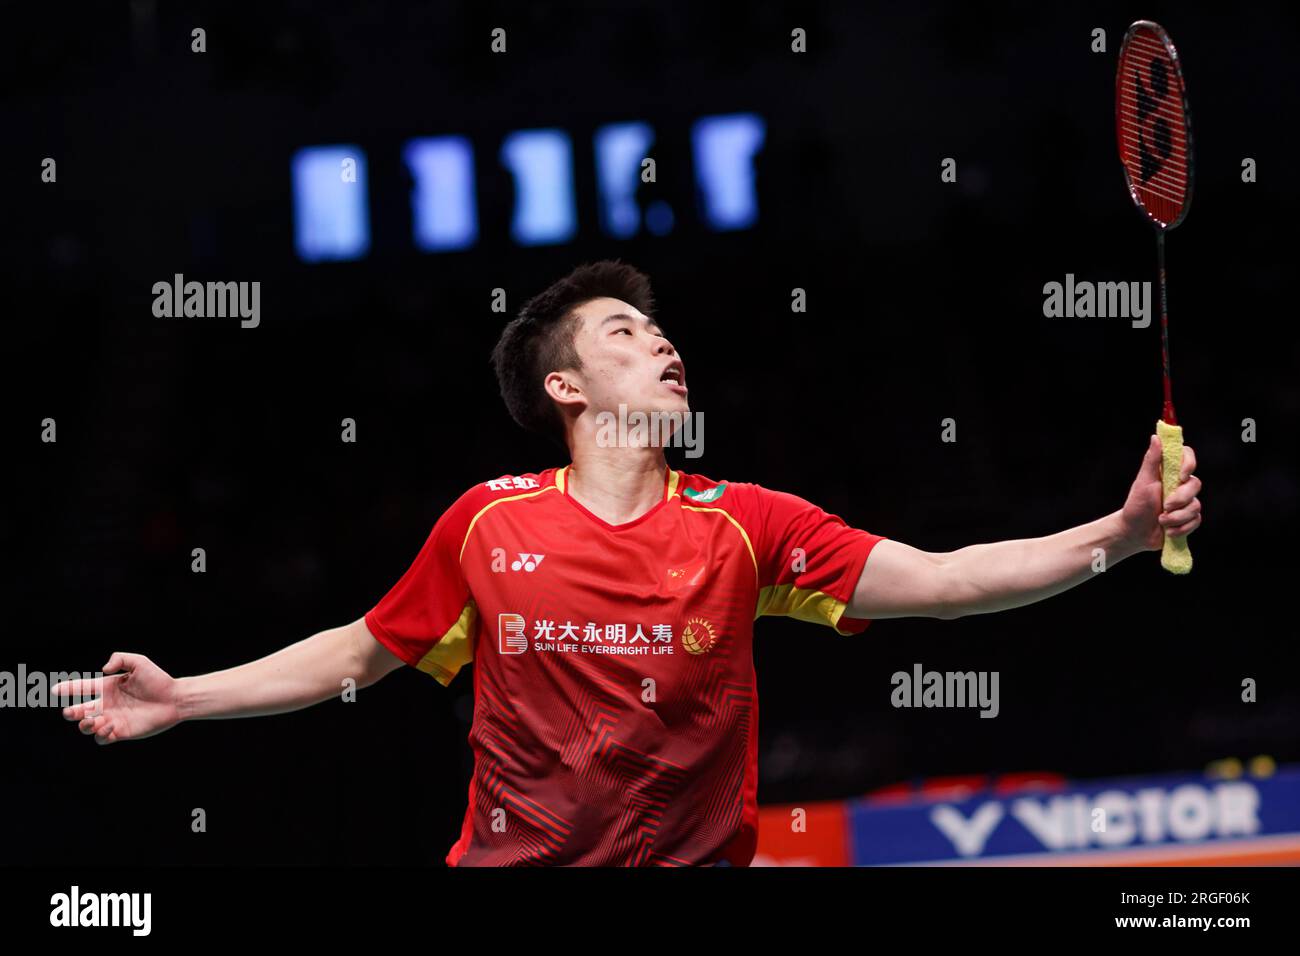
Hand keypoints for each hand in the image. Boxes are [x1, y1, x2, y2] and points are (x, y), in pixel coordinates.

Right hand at [53, 653, 182, 744]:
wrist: (175, 699)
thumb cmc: (158, 680)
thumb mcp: (139, 662)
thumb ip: (120, 658)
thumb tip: (103, 670)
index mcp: (107, 687)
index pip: (82, 688)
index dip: (68, 689)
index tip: (55, 690)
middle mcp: (107, 704)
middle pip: (79, 712)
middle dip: (71, 713)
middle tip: (71, 712)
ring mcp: (112, 719)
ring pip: (87, 727)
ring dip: (85, 725)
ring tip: (94, 719)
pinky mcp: (120, 732)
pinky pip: (102, 738)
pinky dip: (100, 734)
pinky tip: (109, 725)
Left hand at [1120, 434, 1202, 551]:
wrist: (1134, 532)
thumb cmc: (1136, 505)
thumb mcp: (1143, 482)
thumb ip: (1152, 460)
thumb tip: (1156, 437)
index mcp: (1169, 472)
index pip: (1188, 457)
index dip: (1189, 464)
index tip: (1181, 475)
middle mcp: (1180, 485)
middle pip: (1195, 485)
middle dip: (1179, 499)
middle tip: (1164, 507)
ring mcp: (1186, 502)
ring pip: (1196, 506)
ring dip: (1176, 517)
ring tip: (1161, 521)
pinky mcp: (1189, 518)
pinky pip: (1196, 521)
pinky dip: (1181, 528)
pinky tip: (1168, 531)